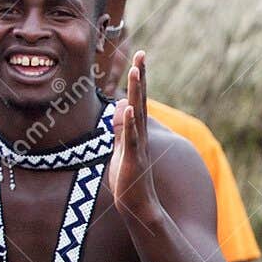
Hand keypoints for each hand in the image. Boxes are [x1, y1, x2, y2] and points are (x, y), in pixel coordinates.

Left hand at [106, 52, 162, 228]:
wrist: (139, 207)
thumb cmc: (129, 182)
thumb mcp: (120, 150)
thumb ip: (120, 129)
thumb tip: (120, 106)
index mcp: (136, 132)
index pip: (138, 100)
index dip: (138, 80)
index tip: (139, 59)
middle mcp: (141, 135)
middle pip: (141, 100)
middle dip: (140, 77)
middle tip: (141, 54)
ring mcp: (138, 146)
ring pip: (137, 114)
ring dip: (137, 92)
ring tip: (136, 71)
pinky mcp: (132, 159)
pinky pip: (131, 138)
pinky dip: (130, 122)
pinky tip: (128, 107)